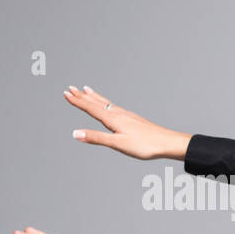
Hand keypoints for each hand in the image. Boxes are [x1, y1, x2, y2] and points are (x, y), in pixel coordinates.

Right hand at [64, 85, 189, 160]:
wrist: (168, 143)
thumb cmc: (145, 145)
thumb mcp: (118, 143)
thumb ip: (97, 138)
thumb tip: (76, 133)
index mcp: (113, 119)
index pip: (91, 108)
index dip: (77, 101)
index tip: (66, 93)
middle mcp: (119, 114)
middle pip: (97, 103)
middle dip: (83, 96)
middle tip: (71, 88)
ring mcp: (127, 116)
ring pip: (106, 103)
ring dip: (94, 97)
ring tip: (87, 90)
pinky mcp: (134, 119)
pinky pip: (115, 107)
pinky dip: (107, 103)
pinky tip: (110, 106)